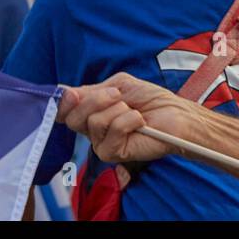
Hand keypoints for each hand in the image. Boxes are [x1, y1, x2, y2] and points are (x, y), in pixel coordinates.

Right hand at [58, 72, 193, 163]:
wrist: (176, 113)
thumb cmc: (151, 100)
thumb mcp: (120, 86)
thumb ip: (92, 90)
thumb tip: (65, 93)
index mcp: (91, 112)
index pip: (64, 112)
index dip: (63, 103)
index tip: (72, 94)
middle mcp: (92, 130)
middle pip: (73, 118)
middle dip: (96, 100)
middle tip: (119, 96)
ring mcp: (102, 143)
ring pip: (94, 122)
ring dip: (120, 109)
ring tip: (134, 111)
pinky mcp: (113, 153)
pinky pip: (112, 132)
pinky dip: (129, 121)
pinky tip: (140, 122)